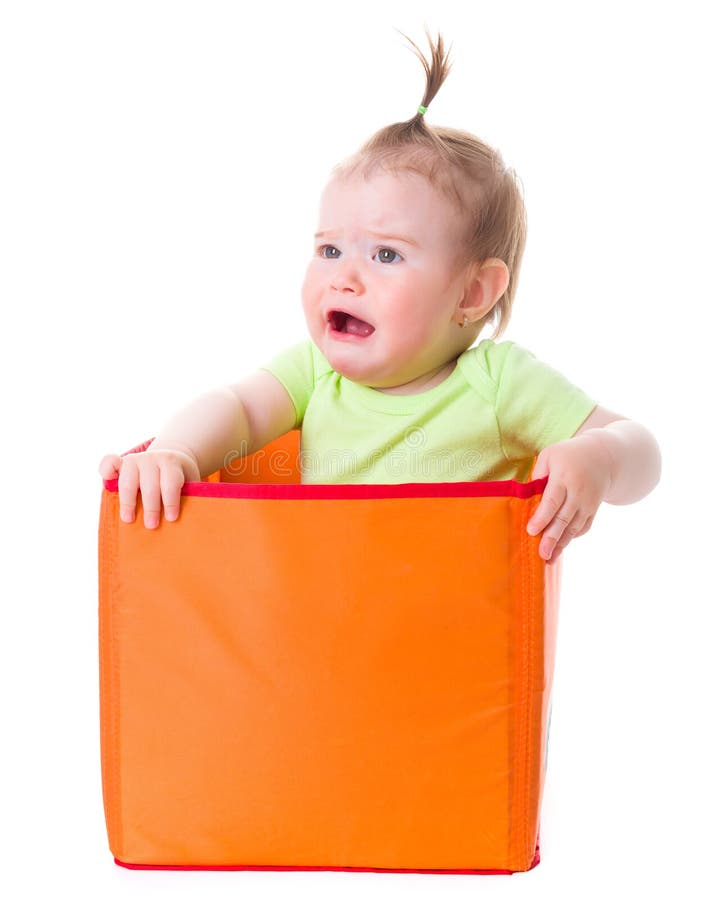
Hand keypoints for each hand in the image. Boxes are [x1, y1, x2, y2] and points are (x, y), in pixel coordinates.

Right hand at [98, 448, 200, 528]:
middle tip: (152, 526)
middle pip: (149, 485)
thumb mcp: (190, 484)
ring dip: (128, 502)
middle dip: (150, 507)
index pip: (170, 483)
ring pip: (128, 480)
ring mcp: (135, 459)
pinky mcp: (122, 462)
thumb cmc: (181, 479)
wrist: (173, 459)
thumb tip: (186, 523)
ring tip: (129, 520)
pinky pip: (110, 462)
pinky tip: (107, 480)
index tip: (171, 518)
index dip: (170, 502)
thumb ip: (188, 497)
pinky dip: (106, 469)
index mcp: (171, 463)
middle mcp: (152, 459)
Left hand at [526, 433, 612, 563]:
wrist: (603, 457)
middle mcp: (579, 493)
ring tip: (549, 558)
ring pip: (574, 527)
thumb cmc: (568, 455)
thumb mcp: (550, 456)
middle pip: (564, 518)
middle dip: (552, 538)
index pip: (552, 500)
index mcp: (565, 477)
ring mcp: (588, 503)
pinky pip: (582, 527)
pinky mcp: (593, 510)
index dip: (542, 517)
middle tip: (541, 554)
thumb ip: (538, 475)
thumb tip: (527, 498)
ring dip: (562, 544)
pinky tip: (560, 547)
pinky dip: (571, 538)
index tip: (531, 531)